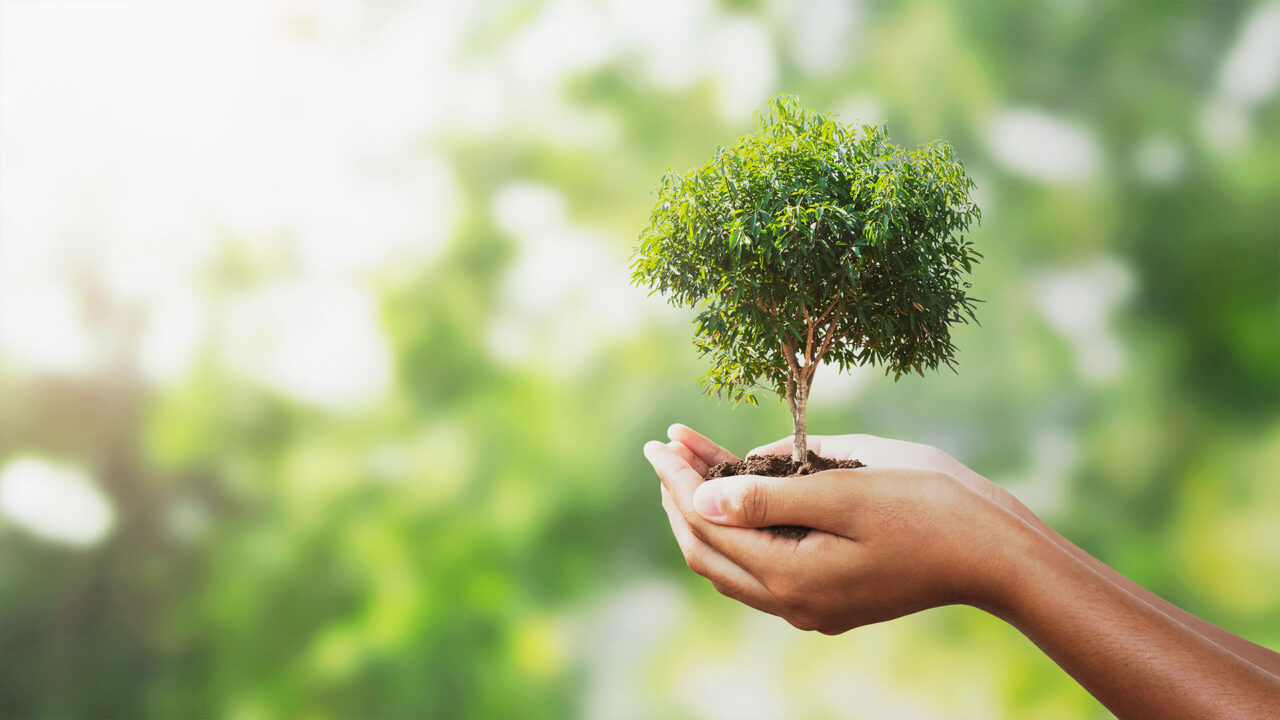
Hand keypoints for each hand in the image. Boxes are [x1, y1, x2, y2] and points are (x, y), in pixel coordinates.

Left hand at [647, 425, 1031, 633]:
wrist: (996, 552)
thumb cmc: (929, 507)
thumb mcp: (844, 490)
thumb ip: (768, 497)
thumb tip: (701, 498)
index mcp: (791, 577)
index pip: (709, 524)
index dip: (679, 479)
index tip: (661, 440)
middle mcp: (793, 605)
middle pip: (709, 551)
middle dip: (680, 496)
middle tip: (665, 449)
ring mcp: (812, 608)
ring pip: (732, 565)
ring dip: (706, 514)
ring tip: (688, 467)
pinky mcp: (830, 600)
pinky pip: (763, 569)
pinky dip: (740, 530)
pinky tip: (739, 497)